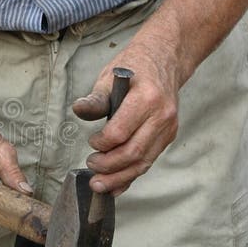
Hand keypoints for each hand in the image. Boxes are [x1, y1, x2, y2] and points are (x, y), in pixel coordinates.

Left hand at [72, 37, 180, 195]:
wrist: (164, 61)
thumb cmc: (135, 67)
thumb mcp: (110, 77)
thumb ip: (96, 99)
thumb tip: (79, 110)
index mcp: (147, 98)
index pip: (121, 132)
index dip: (102, 143)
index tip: (91, 142)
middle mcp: (162, 116)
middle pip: (133, 152)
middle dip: (108, 166)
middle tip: (91, 166)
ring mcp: (168, 128)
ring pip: (143, 163)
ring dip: (119, 178)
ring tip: (99, 184)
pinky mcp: (168, 136)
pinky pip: (148, 161)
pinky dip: (131, 175)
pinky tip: (116, 185)